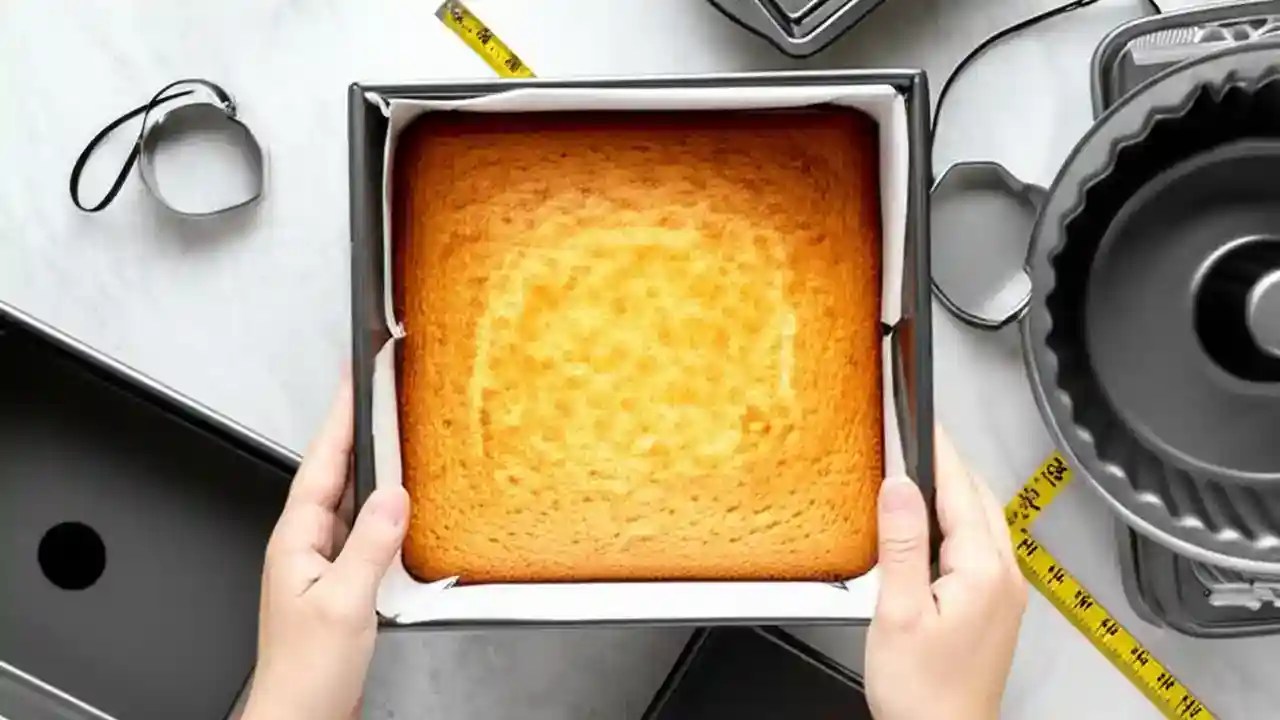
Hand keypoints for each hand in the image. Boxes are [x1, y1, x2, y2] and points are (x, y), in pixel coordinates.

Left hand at [242, 377, 408, 719]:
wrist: (299, 719)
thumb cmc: (306, 673)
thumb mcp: (344, 603)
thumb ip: (370, 546)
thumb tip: (394, 496)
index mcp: (296, 541)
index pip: (322, 463)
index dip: (340, 417)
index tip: (355, 378)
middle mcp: (304, 547)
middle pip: (333, 473)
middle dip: (355, 430)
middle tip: (377, 392)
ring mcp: (319, 565)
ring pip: (348, 501)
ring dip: (369, 467)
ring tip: (392, 434)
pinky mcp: (338, 585)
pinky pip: (361, 532)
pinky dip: (381, 511)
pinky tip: (399, 508)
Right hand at [865, 429, 1027, 719]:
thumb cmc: (922, 691)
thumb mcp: (898, 612)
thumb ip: (901, 543)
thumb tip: (900, 485)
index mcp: (982, 571)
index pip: (959, 489)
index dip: (938, 449)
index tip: (921, 419)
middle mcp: (1004, 577)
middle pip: (979, 499)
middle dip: (948, 464)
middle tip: (917, 436)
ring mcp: (1004, 593)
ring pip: (983, 521)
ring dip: (954, 491)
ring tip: (920, 471)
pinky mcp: (995, 608)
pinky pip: (981, 546)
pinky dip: (958, 521)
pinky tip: (933, 526)